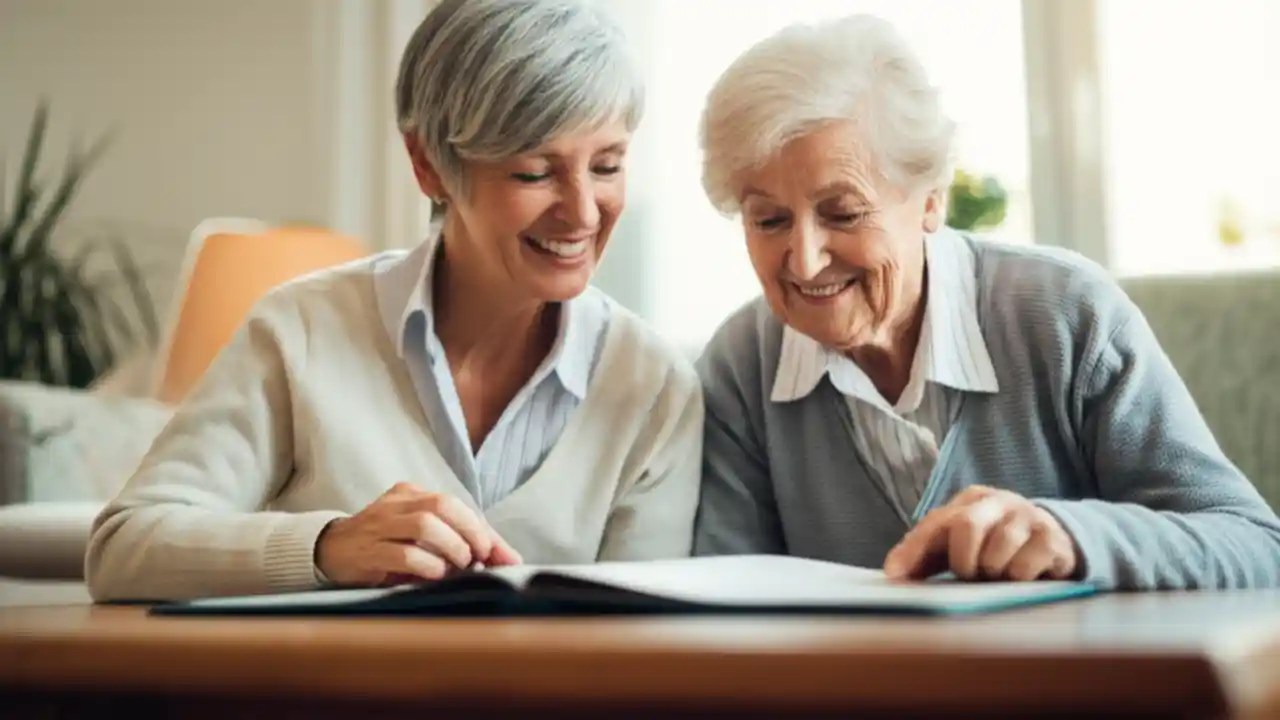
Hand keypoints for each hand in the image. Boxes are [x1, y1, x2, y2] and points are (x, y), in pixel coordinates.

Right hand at [315, 482, 521, 586]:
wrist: (329, 550)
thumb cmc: (385, 545)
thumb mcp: (420, 538)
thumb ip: (459, 542)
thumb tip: (507, 559)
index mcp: (411, 494)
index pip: (456, 504)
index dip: (484, 531)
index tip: (505, 557)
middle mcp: (396, 503)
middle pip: (443, 505)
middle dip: (471, 532)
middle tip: (480, 558)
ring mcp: (379, 525)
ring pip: (424, 524)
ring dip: (451, 547)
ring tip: (459, 566)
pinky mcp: (366, 551)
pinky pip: (403, 553)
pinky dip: (426, 565)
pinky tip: (435, 575)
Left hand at [883, 486, 1078, 581]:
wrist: (1055, 540)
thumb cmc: (996, 547)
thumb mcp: (961, 546)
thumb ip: (926, 557)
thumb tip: (894, 576)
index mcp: (969, 501)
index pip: (934, 523)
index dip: (913, 550)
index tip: (895, 576)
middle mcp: (997, 501)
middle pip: (966, 526)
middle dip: (963, 561)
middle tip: (969, 576)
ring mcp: (1027, 516)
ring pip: (997, 549)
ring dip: (992, 572)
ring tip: (997, 577)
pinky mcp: (1051, 538)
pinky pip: (1024, 566)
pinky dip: (1017, 579)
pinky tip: (1022, 578)